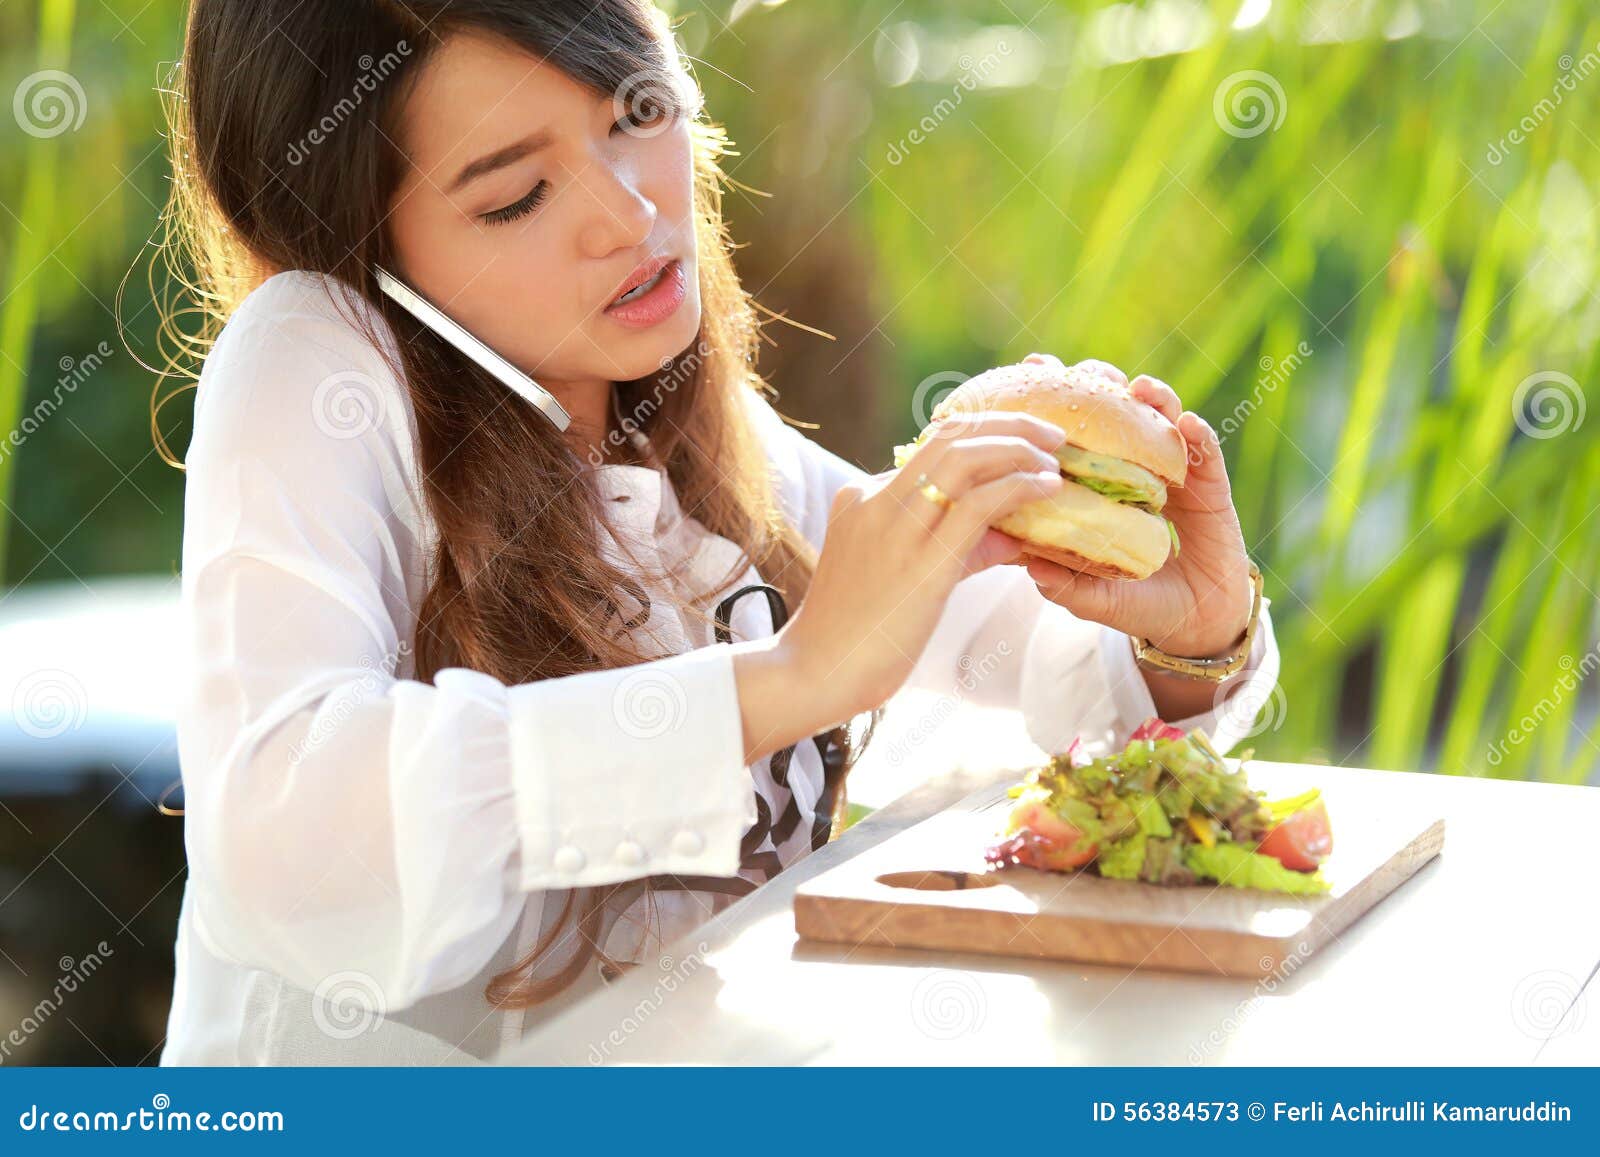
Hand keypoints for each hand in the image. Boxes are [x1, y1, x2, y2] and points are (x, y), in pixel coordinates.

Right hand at [775, 410, 1068, 726]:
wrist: (815, 671)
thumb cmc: (855, 634)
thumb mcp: (899, 576)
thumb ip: (955, 549)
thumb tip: (1009, 536)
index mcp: (861, 497)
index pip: (930, 448)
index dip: (983, 436)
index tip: (1021, 442)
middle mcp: (875, 500)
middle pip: (949, 436)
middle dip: (1007, 425)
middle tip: (1050, 436)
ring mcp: (894, 528)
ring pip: (964, 458)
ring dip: (1017, 449)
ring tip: (1053, 460)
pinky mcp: (922, 562)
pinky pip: (978, 505)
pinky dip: (1019, 486)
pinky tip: (1046, 488)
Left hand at [1017, 354, 1253, 659]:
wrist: (1195, 623)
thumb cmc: (1135, 603)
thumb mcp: (1095, 597)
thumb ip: (1065, 584)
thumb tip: (1027, 564)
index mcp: (1098, 486)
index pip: (1075, 432)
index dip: (1055, 400)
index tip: (1031, 371)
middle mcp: (1132, 471)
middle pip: (1116, 413)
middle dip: (1097, 383)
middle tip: (1077, 370)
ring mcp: (1172, 475)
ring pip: (1162, 423)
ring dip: (1154, 399)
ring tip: (1140, 389)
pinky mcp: (1210, 488)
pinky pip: (1206, 455)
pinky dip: (1198, 436)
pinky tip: (1188, 424)